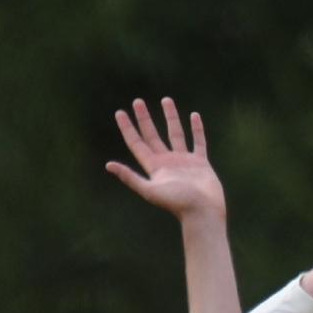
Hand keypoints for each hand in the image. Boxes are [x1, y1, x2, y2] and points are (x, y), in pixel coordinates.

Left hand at [105, 97, 224, 220]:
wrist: (203, 213)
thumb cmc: (178, 203)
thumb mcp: (150, 190)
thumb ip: (130, 178)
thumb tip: (109, 165)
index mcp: (154, 167)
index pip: (137, 143)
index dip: (127, 128)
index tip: (120, 112)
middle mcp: (167, 162)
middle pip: (152, 135)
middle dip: (144, 118)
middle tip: (137, 101)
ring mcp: (184, 162)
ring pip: (175, 134)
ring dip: (170, 117)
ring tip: (166, 100)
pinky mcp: (201, 163)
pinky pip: (198, 141)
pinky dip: (197, 129)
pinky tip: (194, 115)